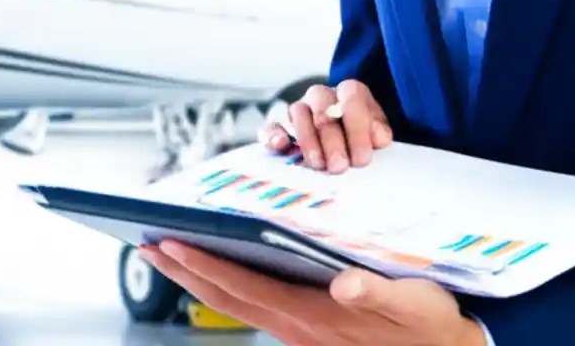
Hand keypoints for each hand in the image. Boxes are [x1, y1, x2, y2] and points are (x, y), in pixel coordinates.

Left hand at [139, 240, 486, 345]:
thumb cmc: (430, 324)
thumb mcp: (415, 304)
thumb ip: (380, 292)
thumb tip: (345, 282)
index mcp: (313, 315)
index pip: (242, 285)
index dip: (202, 263)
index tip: (167, 242)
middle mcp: (295, 327)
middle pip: (224, 295)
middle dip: (182, 269)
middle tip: (143, 243)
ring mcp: (297, 332)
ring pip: (233, 301)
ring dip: (197, 276)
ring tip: (166, 252)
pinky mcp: (304, 330)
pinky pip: (251, 305)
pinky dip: (224, 284)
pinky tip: (217, 267)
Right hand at [259, 80, 392, 173]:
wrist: (342, 141)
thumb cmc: (361, 139)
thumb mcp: (376, 134)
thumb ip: (378, 133)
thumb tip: (378, 137)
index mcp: (349, 92)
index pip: (352, 98)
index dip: (358, 129)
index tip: (362, 158)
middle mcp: (322, 95)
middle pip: (324, 109)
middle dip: (332, 140)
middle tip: (339, 166)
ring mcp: (299, 108)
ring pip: (298, 113)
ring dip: (308, 141)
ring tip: (318, 165)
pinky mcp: (278, 124)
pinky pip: (271, 125)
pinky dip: (273, 134)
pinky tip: (281, 146)